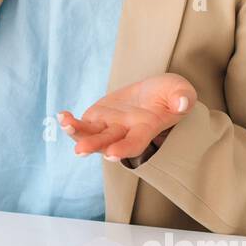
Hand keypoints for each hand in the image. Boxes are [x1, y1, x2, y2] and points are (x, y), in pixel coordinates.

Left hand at [57, 73, 197, 161]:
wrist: (156, 93)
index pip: (135, 143)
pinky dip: (70, 122)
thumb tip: (183, 102)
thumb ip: (182, 97)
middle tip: (80, 149)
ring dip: (77, 132)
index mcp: (146, 128)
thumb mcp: (181, 91)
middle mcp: (125, 132)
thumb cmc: (171, 95)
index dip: (125, 149)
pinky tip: (62, 116)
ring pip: (91, 134)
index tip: (112, 155)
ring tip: (65, 123)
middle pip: (108, 142)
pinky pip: (82, 124)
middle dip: (94, 145)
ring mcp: (109, 126)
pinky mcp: (97, 118)